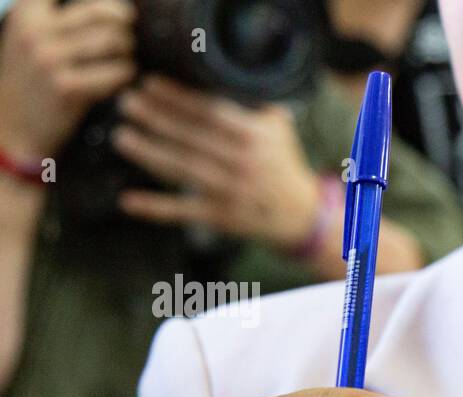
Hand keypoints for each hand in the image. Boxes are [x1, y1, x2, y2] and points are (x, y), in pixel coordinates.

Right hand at [0, 0, 135, 158]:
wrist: (12, 126)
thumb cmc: (32, 78)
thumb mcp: (31, 36)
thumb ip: (60, 17)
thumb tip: (115, 8)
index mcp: (28, 12)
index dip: (107, 2)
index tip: (116, 14)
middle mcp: (36, 31)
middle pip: (105, 12)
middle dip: (124, 26)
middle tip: (125, 40)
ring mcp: (50, 59)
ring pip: (115, 41)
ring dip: (128, 53)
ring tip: (123, 62)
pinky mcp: (67, 88)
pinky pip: (117, 72)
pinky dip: (125, 76)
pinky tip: (118, 81)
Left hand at [112, 75, 320, 248]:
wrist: (299, 213)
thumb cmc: (281, 162)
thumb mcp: (277, 126)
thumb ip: (250, 101)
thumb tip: (213, 72)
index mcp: (256, 136)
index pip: (211, 112)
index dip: (178, 97)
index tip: (150, 83)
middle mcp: (244, 163)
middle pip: (191, 138)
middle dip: (156, 119)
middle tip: (126, 103)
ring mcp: (231, 192)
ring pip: (183, 170)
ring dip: (149, 154)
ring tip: (121, 136)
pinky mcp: (222, 217)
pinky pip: (184, 212)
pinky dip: (155, 208)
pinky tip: (128, 201)